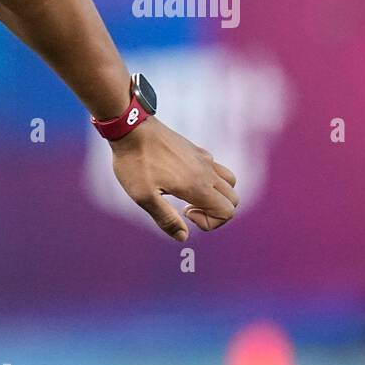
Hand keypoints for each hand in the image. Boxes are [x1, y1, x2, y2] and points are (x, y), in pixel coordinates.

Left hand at [109, 116, 238, 241]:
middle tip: (186, 209)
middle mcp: (207, 172)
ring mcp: (204, 159)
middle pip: (233, 200)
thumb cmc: (134, 163)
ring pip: (230, 182)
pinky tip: (182, 178)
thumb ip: (165, 219)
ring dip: (216, 195)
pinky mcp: (197, 150)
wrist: (130, 127)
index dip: (211, 222)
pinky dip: (210, 180)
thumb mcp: (143, 197)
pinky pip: (217, 168)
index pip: (228, 212)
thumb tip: (183, 237)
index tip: (185, 214)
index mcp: (197, 186)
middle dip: (216, 212)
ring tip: (188, 196)